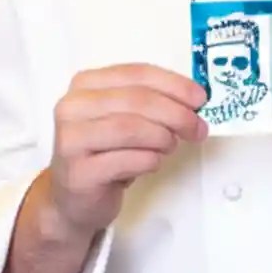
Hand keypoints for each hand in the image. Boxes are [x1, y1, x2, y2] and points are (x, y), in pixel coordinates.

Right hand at [36, 64, 207, 243]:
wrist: (74, 199)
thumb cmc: (105, 154)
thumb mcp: (125, 119)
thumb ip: (152, 103)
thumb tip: (194, 100)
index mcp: (86, 84)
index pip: (137, 74)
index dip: (174, 84)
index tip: (200, 98)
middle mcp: (73, 107)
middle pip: (137, 100)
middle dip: (176, 113)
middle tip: (198, 128)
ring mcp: (71, 140)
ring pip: (131, 128)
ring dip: (163, 138)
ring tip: (170, 146)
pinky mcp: (79, 173)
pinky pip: (128, 160)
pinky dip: (151, 160)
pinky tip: (153, 162)